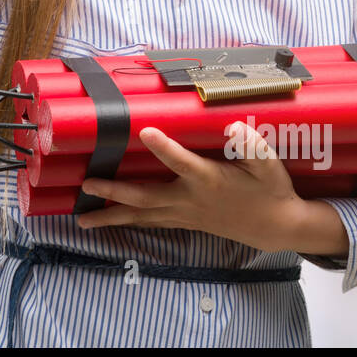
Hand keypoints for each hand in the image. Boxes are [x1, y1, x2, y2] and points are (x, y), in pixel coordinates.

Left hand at [75, 121, 306, 252]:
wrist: (275, 227)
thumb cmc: (270, 190)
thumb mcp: (269, 166)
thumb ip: (253, 146)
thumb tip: (235, 128)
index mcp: (210, 180)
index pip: (183, 162)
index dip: (164, 148)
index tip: (145, 131)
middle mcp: (191, 199)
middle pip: (147, 197)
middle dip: (116, 191)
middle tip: (89, 184)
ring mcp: (185, 213)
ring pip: (143, 216)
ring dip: (111, 216)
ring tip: (82, 218)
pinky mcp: (183, 220)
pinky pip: (150, 222)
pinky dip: (126, 222)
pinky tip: (105, 222)